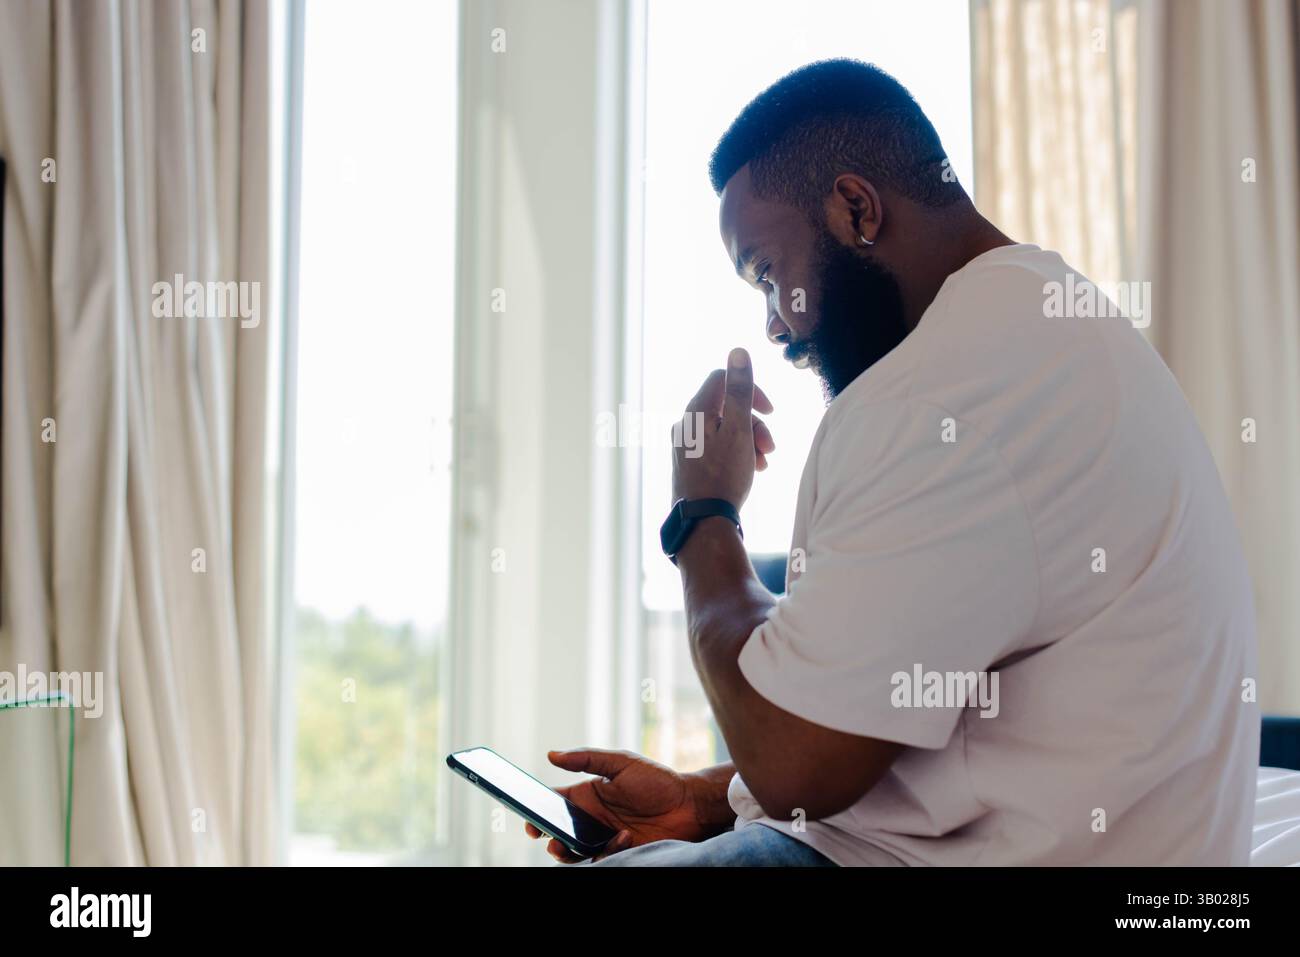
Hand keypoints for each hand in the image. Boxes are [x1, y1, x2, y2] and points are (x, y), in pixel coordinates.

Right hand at [522, 748, 728, 863]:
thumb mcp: (621, 763)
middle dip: (548, 836)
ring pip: (574, 851)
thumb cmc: (657, 781)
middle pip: (560, 831)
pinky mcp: (620, 853)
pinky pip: (602, 859)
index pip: (556, 803)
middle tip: (546, 835)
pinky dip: (608, 852)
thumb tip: (551, 754)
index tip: (529, 817)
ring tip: (565, 847)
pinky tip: (624, 837)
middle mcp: (593, 818)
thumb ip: (586, 758)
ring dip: (566, 851)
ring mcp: (605, 837)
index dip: (539, 810)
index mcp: (589, 794)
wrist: (690, 806)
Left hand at [671, 348, 774, 508]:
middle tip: (771, 446)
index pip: (723, 378)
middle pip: (726, 406)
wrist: (703, 523)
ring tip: (764, 462)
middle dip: (754, 422)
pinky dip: (738, 453)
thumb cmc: (723, 476)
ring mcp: (686, 446)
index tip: (769, 411)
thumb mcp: (738, 428)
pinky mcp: (690, 464)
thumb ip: (739, 390)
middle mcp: (686, 425)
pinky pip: (718, 448)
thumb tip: (738, 351)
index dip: (751, 389)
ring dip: (750, 440)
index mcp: (696, 411)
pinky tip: (752, 470)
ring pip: (725, 429)